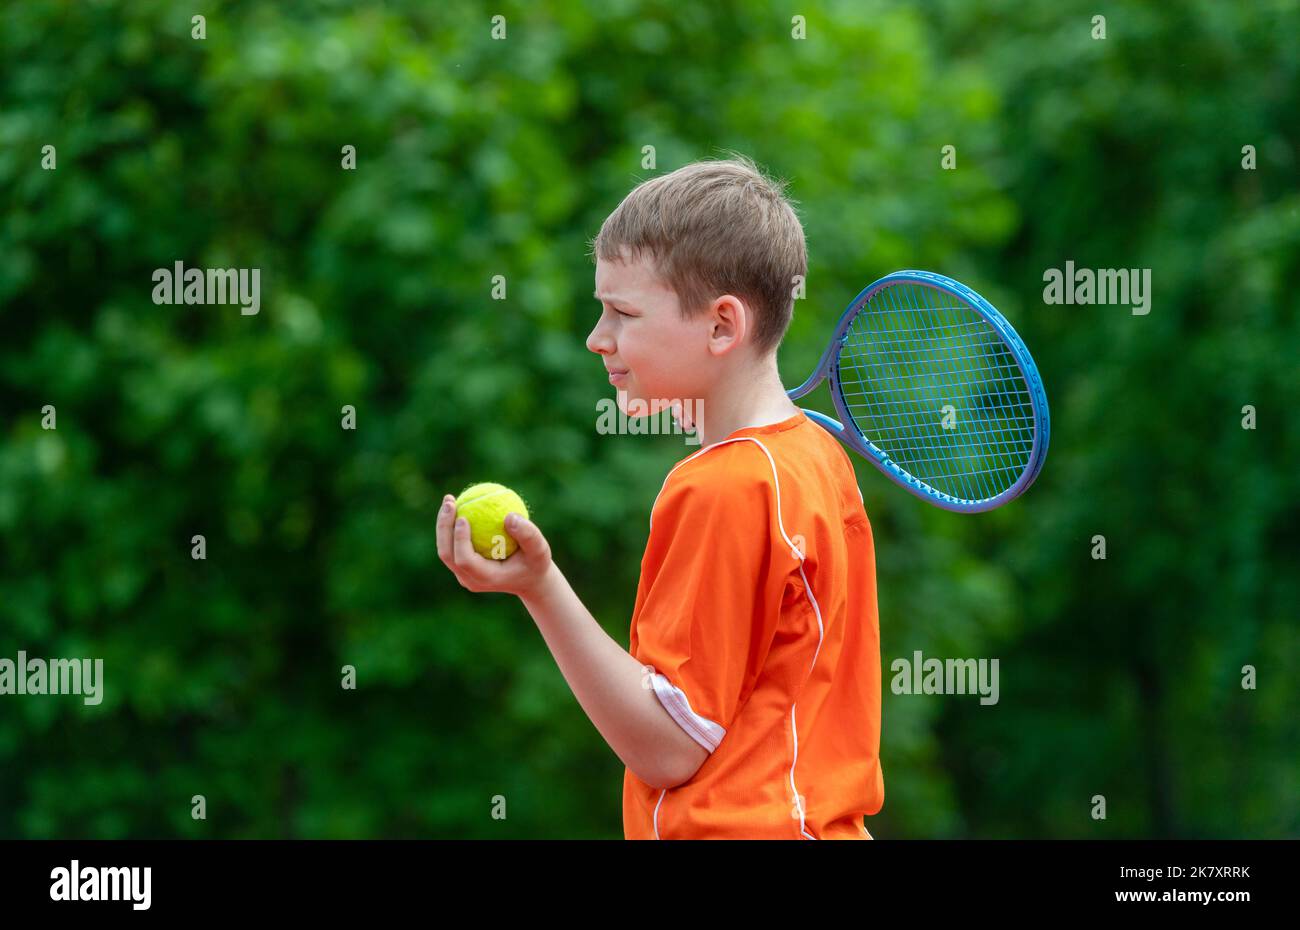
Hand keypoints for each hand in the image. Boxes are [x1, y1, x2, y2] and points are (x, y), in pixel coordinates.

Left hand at [436, 494, 554, 598]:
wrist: (530, 581)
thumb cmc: (536, 564)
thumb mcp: (540, 550)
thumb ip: (528, 534)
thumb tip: (509, 516)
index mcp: (486, 577)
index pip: (464, 560)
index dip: (459, 540)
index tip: (463, 517)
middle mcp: (470, 579)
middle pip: (447, 555)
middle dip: (443, 528)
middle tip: (450, 502)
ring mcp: (464, 575)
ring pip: (445, 550)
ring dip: (443, 525)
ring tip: (449, 499)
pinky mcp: (463, 567)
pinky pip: (452, 545)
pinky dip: (451, 527)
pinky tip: (458, 505)